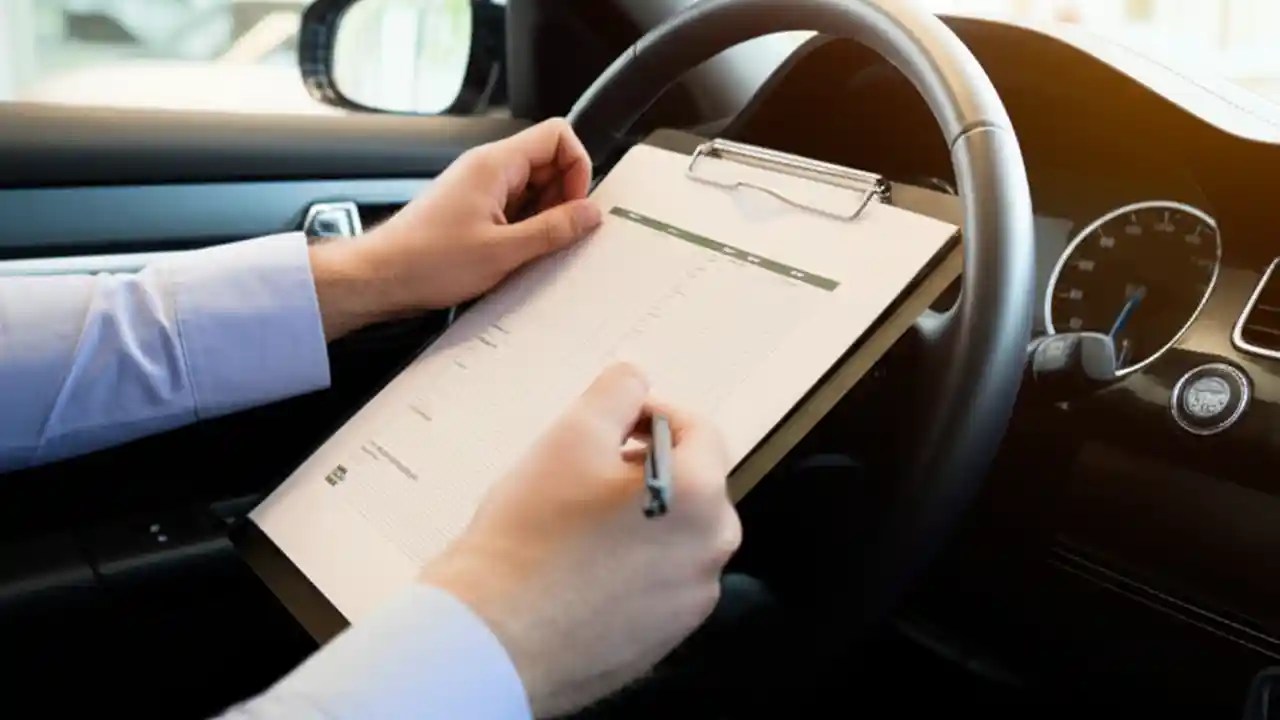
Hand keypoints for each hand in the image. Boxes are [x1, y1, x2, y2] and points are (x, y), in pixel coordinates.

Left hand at [310, 118, 602, 339]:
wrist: (379, 277)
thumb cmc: (426, 261)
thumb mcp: (503, 252)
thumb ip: (553, 230)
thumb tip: (591, 214)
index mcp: (496, 164)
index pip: (557, 136)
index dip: (577, 168)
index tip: (574, 208)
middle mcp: (488, 169)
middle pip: (549, 163)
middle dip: (563, 199)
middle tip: (553, 237)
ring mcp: (480, 188)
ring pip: (534, 189)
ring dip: (543, 219)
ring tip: (528, 252)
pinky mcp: (473, 210)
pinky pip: (515, 209)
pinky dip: (524, 230)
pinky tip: (514, 257)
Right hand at [420, 363, 741, 717]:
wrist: (491, 638)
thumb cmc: (529, 536)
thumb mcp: (569, 437)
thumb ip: (615, 394)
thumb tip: (635, 380)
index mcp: (699, 496)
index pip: (700, 431)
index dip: (655, 413)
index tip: (619, 418)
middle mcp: (710, 551)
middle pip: (695, 486)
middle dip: (650, 467)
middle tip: (592, 469)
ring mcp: (691, 600)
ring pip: (678, 535)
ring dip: (644, 516)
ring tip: (581, 521)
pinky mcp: (666, 637)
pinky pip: (660, 582)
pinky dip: (634, 565)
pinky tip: (583, 566)